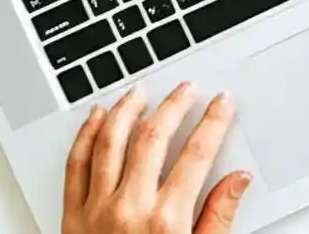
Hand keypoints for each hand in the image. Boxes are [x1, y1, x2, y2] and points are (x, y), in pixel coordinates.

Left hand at [62, 84, 250, 233]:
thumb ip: (218, 217)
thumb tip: (239, 180)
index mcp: (167, 220)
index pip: (197, 153)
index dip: (213, 121)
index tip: (222, 103)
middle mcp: (129, 208)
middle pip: (153, 137)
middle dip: (173, 105)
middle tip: (186, 89)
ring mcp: (95, 210)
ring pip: (111, 141)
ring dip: (128, 109)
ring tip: (141, 91)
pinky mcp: (69, 218)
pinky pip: (75, 164)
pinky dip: (86, 135)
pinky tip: (97, 117)